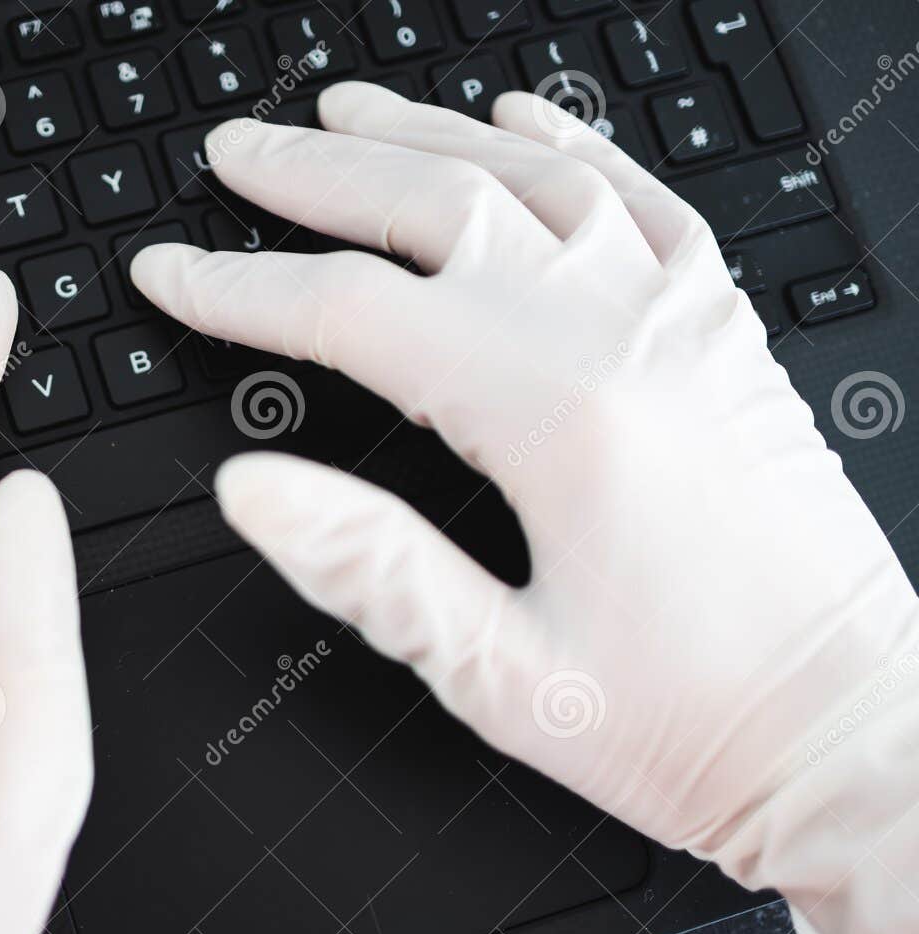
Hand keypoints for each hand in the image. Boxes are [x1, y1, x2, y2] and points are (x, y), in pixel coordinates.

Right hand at [133, 83, 918, 933]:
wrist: (857, 735)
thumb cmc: (697, 724)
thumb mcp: (504, 678)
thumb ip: (369, 569)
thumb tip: (251, 487)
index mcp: (559, 419)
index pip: (356, 314)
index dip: (242, 289)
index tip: (171, 273)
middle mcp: (627, 340)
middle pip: (439, 212)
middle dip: (317, 176)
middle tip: (235, 154)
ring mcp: (686, 323)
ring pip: (535, 182)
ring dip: (428, 136)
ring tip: (344, 109)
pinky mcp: (725, 336)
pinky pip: (647, 202)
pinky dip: (577, 147)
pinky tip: (526, 119)